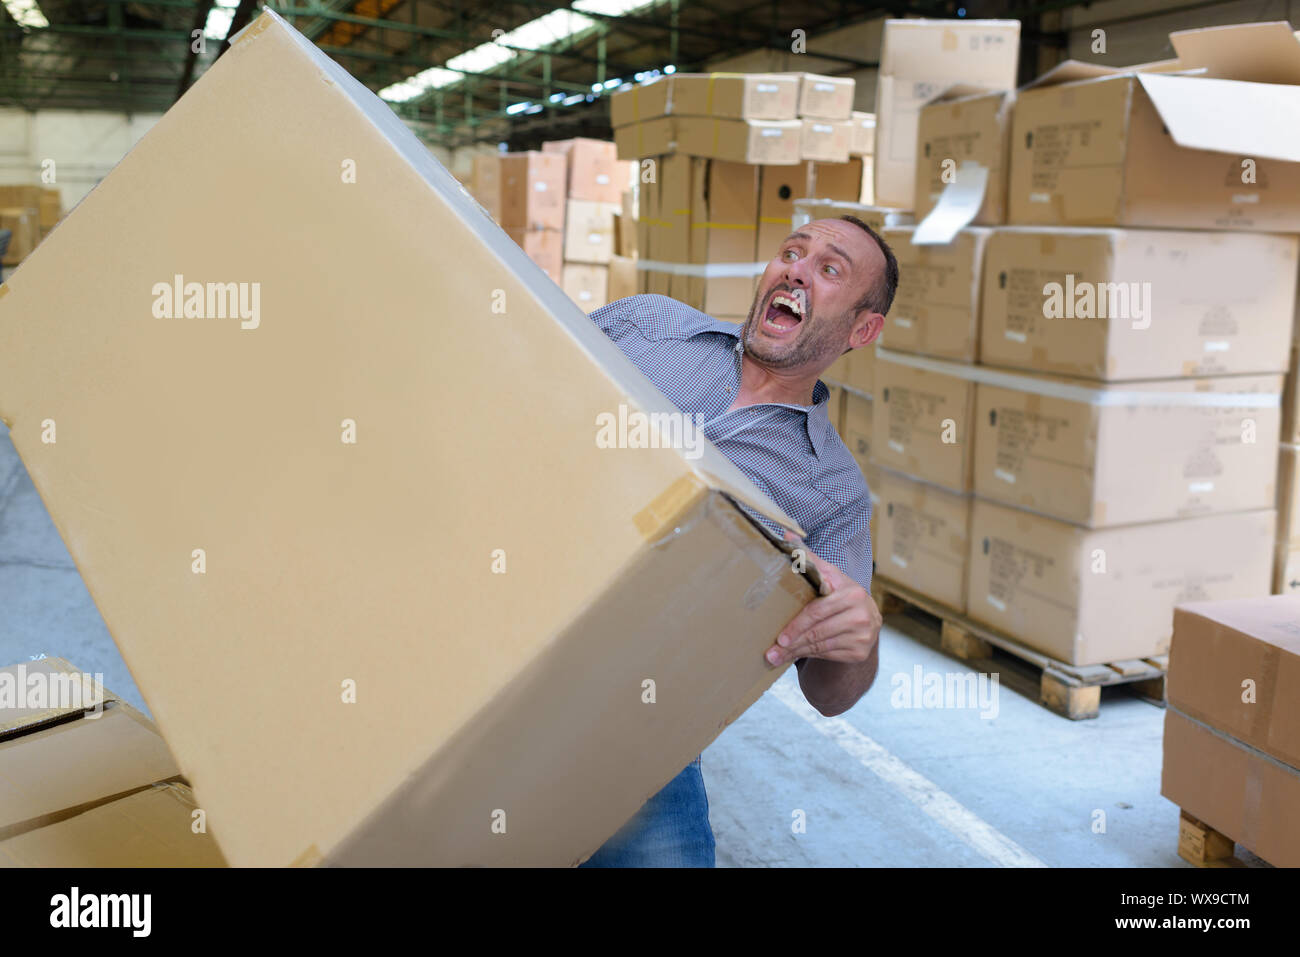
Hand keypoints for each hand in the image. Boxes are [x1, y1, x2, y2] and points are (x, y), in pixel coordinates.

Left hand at [766, 532, 881, 666]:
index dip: (797, 624)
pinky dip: (810, 657)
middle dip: (792, 642)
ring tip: (776, 657)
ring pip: (821, 646)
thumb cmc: (838, 593)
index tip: (780, 637)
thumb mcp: (827, 575)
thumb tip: (786, 535)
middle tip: (772, 652)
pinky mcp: (861, 651)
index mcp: (852, 592)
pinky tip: (794, 657)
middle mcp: (862, 613)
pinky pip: (829, 655)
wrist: (865, 618)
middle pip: (818, 631)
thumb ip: (807, 558)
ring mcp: (864, 634)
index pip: (817, 611)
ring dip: (796, 652)